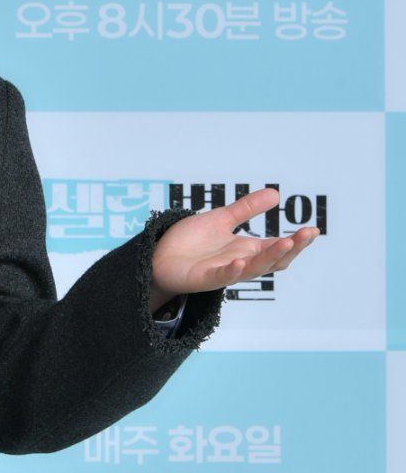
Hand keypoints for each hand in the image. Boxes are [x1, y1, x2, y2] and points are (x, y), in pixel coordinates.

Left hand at [150, 186, 319, 310]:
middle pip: (272, 260)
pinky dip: (232, 271)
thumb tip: (276, 194)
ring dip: (269, 257)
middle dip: (291, 248)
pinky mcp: (204, 279)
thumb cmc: (190, 242)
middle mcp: (239, 262)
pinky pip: (221, 277)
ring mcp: (223, 272)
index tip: (313, 230)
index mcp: (246, 250)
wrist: (159, 256)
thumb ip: (246, 209)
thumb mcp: (222, 219)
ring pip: (252, 269)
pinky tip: (239, 262)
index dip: (297, 241)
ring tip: (286, 243)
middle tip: (307, 234)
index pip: (277, 248)